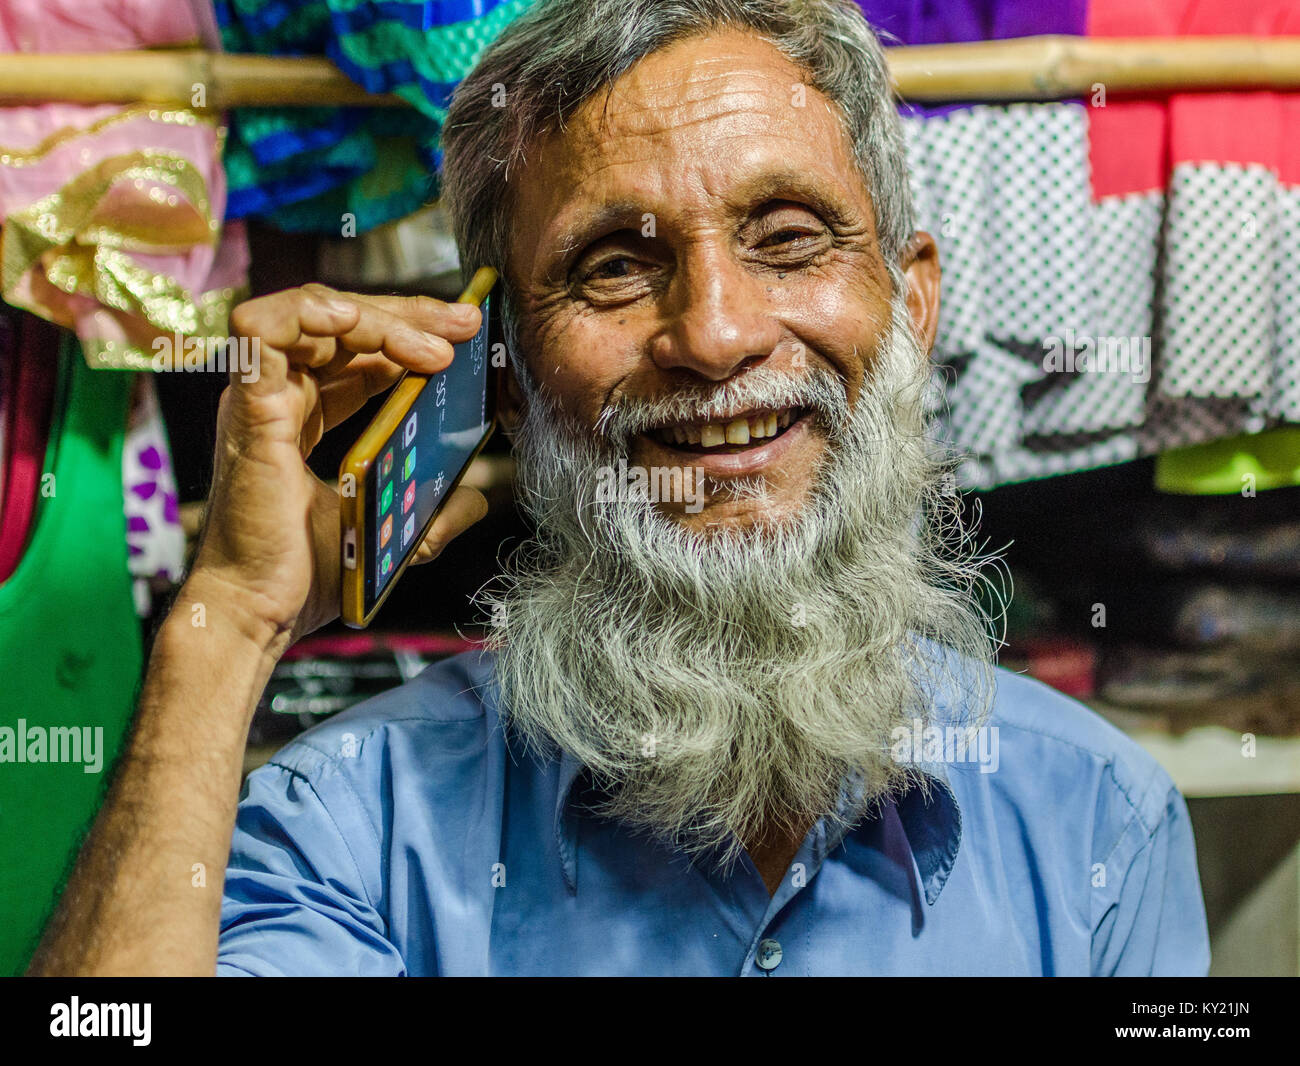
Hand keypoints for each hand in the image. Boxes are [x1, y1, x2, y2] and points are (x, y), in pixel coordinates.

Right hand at [187, 284, 488, 650]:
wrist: (262, 614)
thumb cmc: (307, 579)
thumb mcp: (391, 534)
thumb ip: (432, 514)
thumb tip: (475, 496)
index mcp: (304, 416)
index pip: (357, 351)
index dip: (408, 334)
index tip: (465, 337)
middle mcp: (278, 398)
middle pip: (340, 323)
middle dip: (407, 314)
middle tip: (464, 325)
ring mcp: (259, 400)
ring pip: (309, 314)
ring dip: (376, 315)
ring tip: (432, 346)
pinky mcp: (249, 411)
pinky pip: (261, 331)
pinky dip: (309, 313)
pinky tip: (357, 322)